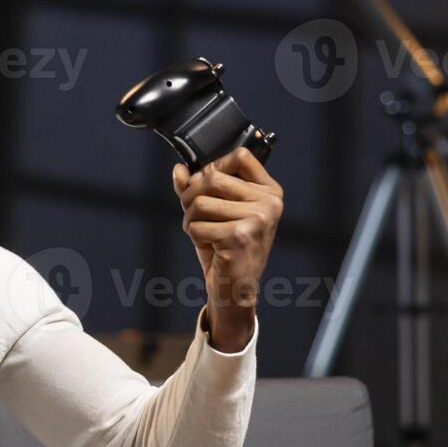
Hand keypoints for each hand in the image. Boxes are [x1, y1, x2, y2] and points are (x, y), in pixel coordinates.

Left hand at [171, 147, 283, 351]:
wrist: (235, 289)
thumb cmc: (225, 248)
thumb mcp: (213, 213)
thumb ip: (196, 189)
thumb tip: (178, 170)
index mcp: (269, 191)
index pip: (239, 156)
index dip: (213, 167)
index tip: (205, 184)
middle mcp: (269, 203)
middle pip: (212, 178)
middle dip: (191, 196)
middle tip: (195, 215)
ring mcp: (258, 219)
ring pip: (201, 202)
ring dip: (190, 219)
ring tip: (202, 233)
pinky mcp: (240, 236)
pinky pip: (198, 225)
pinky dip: (194, 235)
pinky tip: (209, 246)